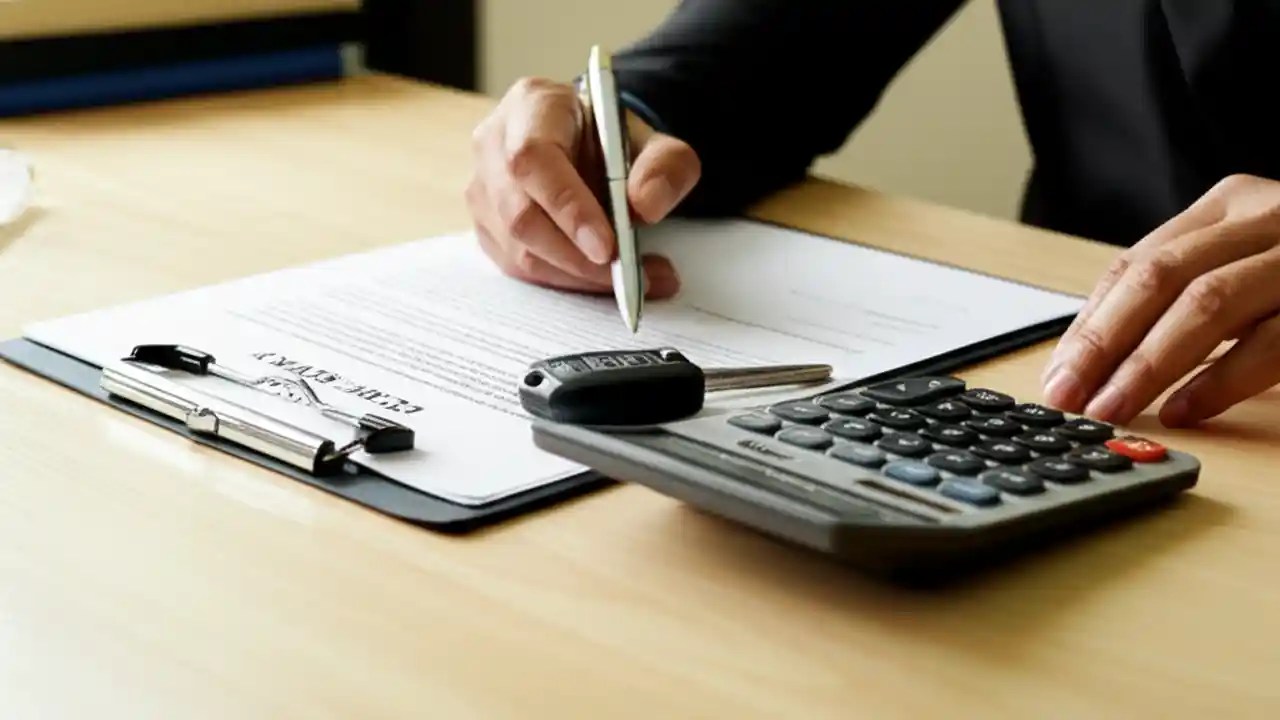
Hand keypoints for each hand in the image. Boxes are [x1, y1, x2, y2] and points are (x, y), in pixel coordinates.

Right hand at [465, 76, 700, 296]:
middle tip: (628, 273)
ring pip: (518, 249)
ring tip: (631, 279)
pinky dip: (565, 280)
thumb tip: (645, 205)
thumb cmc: (612, 140)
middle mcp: (494, 144)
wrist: (587, 145)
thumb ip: (664, 166)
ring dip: (577, 275)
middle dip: (577, 256)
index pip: (534, 158)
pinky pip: (519, 267)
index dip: (567, 207)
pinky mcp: (486, 225)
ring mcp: (483, 188)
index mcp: (532, 105)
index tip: (607, 246)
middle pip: (520, 214)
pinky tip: (601, 278)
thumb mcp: (655, 142)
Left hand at [1043, 174, 1279, 427]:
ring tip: (1114, 409)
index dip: (1089, 324)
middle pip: (1161, 278)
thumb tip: (1090, 358)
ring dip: (1152, 364)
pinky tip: (1186, 409)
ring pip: (1211, 303)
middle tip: (1070, 397)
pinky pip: (1275, 340)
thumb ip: (1181, 294)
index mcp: (1231, 202)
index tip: (1057, 377)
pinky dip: (1223, 379)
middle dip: (1104, 343)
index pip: (1136, 263)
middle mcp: (1270, 214)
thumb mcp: (1244, 264)